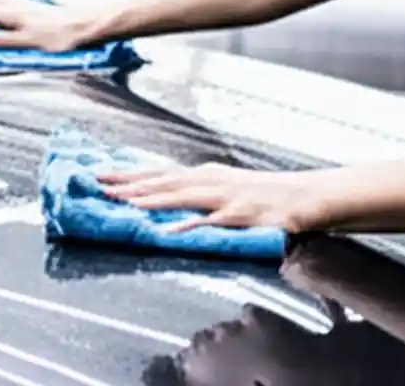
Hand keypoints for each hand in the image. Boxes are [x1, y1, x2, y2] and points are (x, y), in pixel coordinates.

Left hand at [98, 163, 326, 233]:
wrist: (304, 195)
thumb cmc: (262, 194)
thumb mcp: (223, 188)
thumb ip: (195, 192)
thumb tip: (164, 196)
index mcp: (204, 175)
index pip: (159, 174)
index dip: (129, 175)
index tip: (100, 176)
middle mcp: (210, 180)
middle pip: (163, 180)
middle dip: (131, 183)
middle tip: (100, 184)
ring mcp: (226, 196)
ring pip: (182, 196)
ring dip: (152, 198)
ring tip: (126, 202)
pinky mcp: (242, 214)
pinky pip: (213, 221)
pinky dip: (191, 224)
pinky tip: (171, 231)